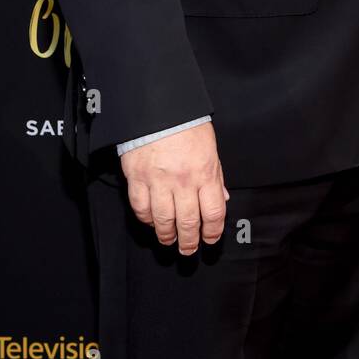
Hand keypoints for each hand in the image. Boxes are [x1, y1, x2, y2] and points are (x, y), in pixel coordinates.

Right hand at [119, 121, 229, 255]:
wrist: (160, 108)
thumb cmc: (188, 125)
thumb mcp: (211, 149)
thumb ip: (216, 176)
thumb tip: (221, 200)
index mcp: (205, 173)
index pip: (214, 213)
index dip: (213, 232)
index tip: (210, 239)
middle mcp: (183, 181)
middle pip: (188, 222)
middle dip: (190, 242)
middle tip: (189, 250)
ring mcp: (159, 181)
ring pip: (163, 220)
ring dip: (167, 236)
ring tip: (169, 241)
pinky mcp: (137, 178)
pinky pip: (141, 208)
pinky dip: (146, 219)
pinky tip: (151, 222)